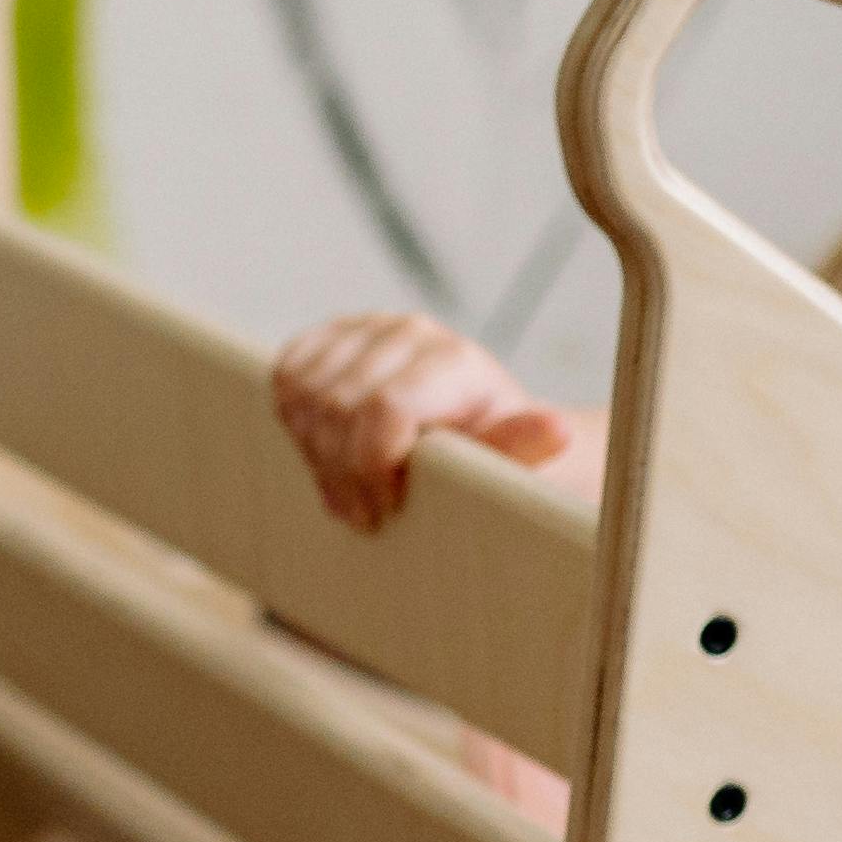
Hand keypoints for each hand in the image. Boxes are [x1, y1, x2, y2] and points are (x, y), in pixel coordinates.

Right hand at [271, 310, 574, 534]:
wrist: (472, 435)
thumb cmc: (489, 462)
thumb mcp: (511, 468)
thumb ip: (519, 449)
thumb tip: (555, 430)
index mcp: (453, 360)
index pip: (381, 411)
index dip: (370, 472)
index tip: (384, 512)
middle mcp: (409, 332)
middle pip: (336, 409)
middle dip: (342, 475)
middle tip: (364, 513)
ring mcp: (366, 328)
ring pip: (305, 396)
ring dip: (317, 455)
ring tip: (350, 488)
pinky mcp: (328, 337)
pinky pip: (285, 378)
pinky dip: (296, 423)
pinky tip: (330, 449)